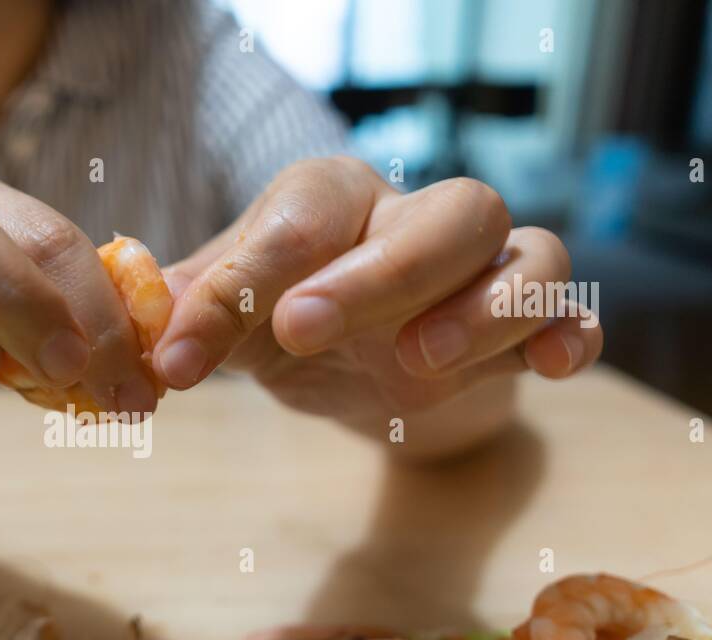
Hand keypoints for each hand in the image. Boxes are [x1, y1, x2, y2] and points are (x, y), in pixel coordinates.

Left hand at [155, 158, 599, 427]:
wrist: (355, 365)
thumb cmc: (287, 322)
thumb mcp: (230, 318)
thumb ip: (189, 318)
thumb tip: (140, 346)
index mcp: (333, 201)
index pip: (299, 221)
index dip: (240, 284)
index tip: (181, 357)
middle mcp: (418, 221)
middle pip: (445, 214)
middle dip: (377, 273)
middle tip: (301, 331)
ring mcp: (483, 274)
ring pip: (530, 255)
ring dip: (484, 307)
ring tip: (417, 361)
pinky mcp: (523, 331)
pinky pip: (569, 313)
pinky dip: (570, 331)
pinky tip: (556, 362)